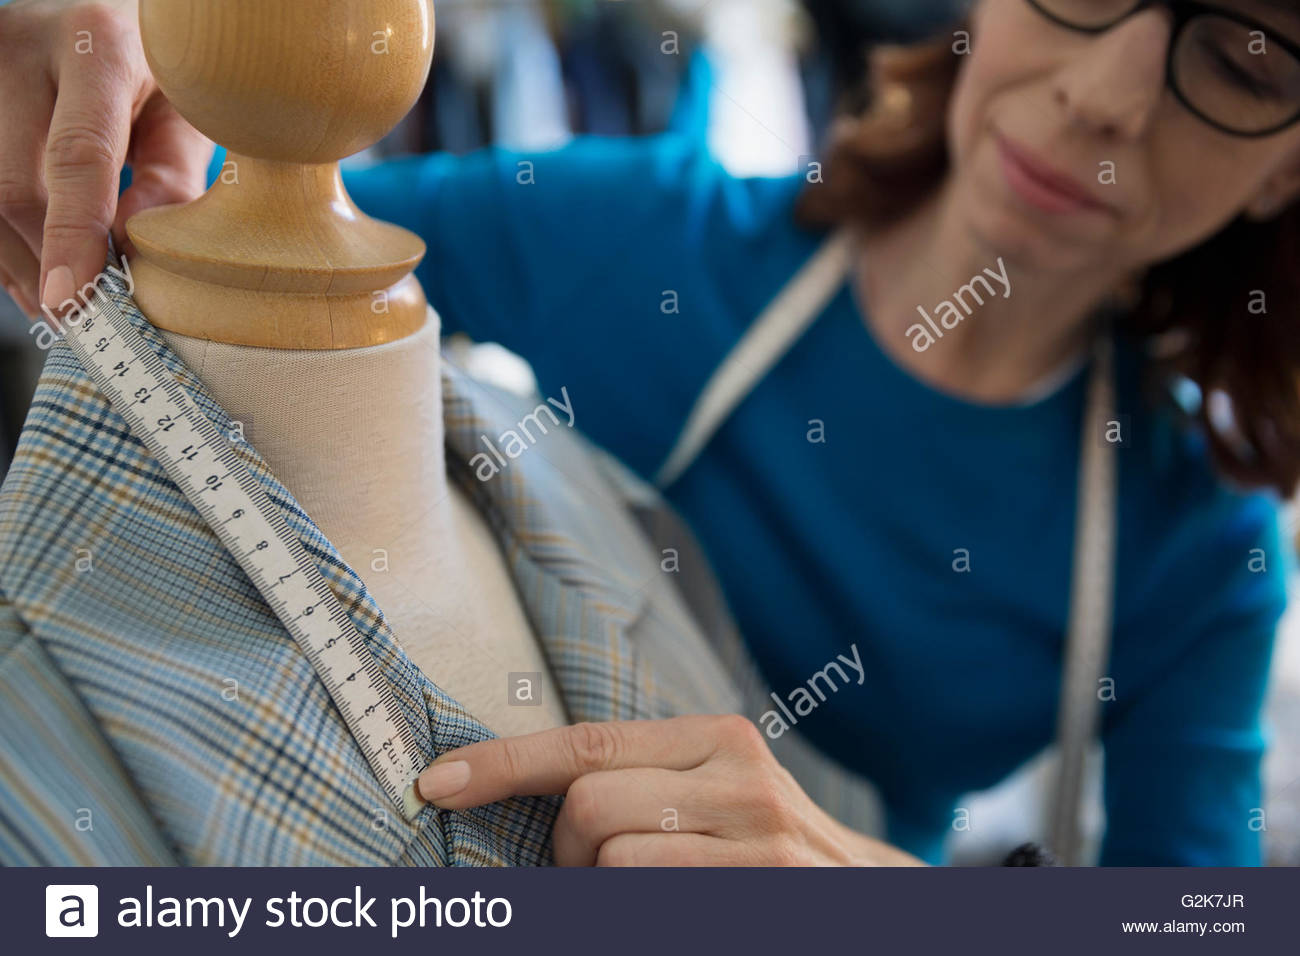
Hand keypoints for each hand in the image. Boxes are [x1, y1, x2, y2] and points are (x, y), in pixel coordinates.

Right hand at [0, 0, 211, 318]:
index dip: (74, 234)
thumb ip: (171, 177)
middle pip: (15, 184)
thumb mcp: (189, 112)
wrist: (109, 14)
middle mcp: (23, 48)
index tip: (74, 297)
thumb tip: (135, 251)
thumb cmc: (162, 66)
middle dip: (46, 264)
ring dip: (19, 263)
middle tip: (83, 321)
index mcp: (98, 44)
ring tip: (60, 308)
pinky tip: (33, 274)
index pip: (78, 153)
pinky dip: (2, 243)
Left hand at [417, 714, 924, 866]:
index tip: (436, 782)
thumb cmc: (760, 843)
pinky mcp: (764, 894)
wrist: (865, 894)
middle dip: (568, 853)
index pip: (585, 744)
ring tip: (643, 892)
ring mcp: (758, 843)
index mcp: (716, 737)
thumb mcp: (712, 789)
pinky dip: (624, 913)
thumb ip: (640, 778)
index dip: (502, 763)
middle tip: (599, 872)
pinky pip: (640, 903)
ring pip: (610, 865)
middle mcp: (740, 778)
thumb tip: (532, 792)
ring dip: (599, 890)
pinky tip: (671, 905)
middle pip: (585, 808)